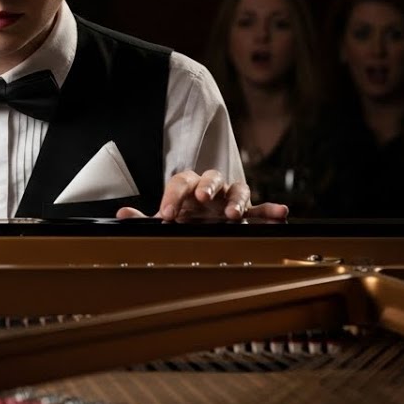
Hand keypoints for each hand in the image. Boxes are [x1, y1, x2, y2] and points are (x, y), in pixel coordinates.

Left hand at [115, 169, 288, 221]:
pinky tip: (281, 213)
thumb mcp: (164, 220)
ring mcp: (230, 198)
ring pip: (238, 189)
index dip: (172, 196)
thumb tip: (121, 215)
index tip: (165, 214)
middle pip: (210, 177)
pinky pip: (261, 209)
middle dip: (206, 187)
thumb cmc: (183, 218)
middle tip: (201, 199)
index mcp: (188, 186)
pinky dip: (271, 210)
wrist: (201, 226)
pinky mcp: (247, 211)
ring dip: (236, 200)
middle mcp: (210, 187)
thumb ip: (144, 218)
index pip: (180, 182)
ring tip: (234, 214)